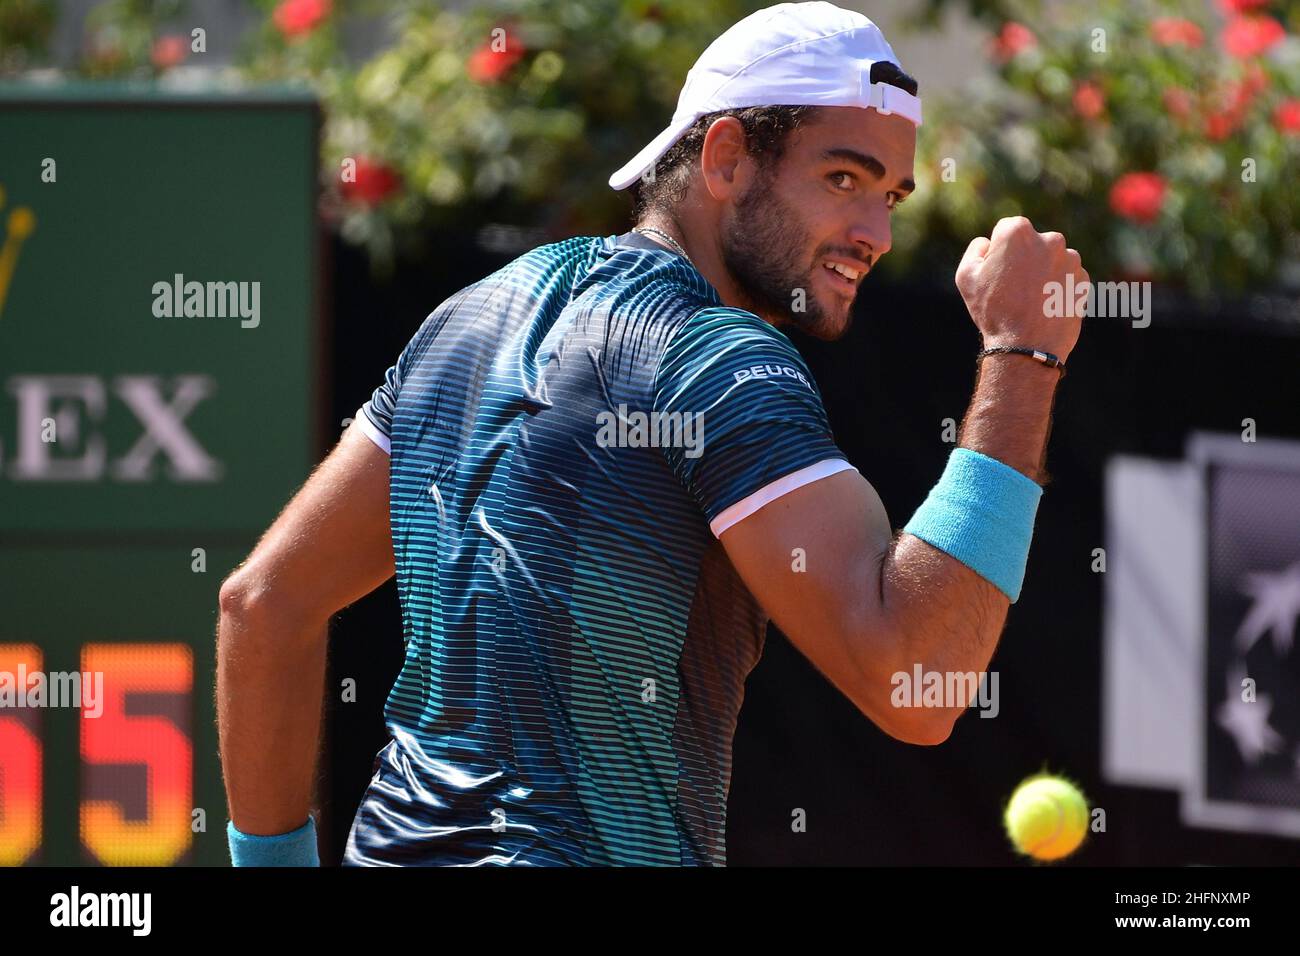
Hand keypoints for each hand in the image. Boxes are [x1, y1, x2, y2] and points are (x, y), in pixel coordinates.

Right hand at [955, 216, 1088, 362]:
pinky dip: (1057, 286)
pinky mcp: (1082, 278)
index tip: (997, 273)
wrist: (1026, 347)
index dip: (998, 252)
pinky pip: (1066, 276)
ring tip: (1030, 301)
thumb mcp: (966, 277)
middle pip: (1032, 242)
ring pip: (1051, 259)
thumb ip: (976, 249)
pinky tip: (1044, 306)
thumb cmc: (993, 311)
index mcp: (1018, 232)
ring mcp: (1070, 258)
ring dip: (1042, 272)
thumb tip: (989, 243)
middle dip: (1023, 259)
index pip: (1006, 230)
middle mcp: (1049, 239)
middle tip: (1013, 289)